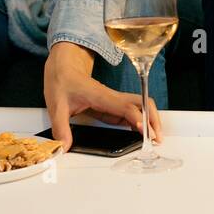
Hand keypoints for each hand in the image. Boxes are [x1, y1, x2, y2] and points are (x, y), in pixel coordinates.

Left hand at [43, 41, 161, 151]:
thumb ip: (61, 128)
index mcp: (101, 96)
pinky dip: (141, 121)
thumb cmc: (62, 80)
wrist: (64, 66)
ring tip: (153, 138)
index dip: (138, 119)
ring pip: (141, 107)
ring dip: (150, 120)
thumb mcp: (56, 106)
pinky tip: (141, 131)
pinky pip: (132, 112)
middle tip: (156, 139)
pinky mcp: (112, 104)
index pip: (126, 108)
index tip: (145, 132)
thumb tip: (64, 146)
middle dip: (153, 120)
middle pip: (143, 104)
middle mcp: (112, 97)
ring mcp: (114, 100)